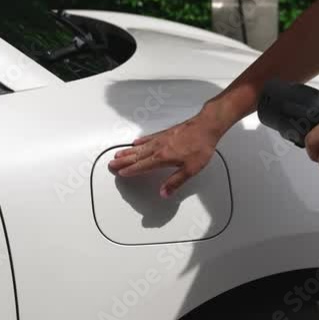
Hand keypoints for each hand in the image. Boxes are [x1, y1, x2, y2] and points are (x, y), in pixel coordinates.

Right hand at [107, 112, 225, 197]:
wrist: (206, 126)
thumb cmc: (200, 146)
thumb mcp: (190, 169)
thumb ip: (175, 182)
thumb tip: (163, 193)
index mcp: (162, 158)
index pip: (142, 166)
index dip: (131, 171)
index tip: (121, 173)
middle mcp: (159, 147)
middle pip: (137, 156)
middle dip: (123, 161)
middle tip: (112, 164)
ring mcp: (161, 139)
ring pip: (140, 147)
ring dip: (128, 151)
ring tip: (118, 154)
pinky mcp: (165, 133)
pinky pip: (148, 138)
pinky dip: (140, 141)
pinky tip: (136, 142)